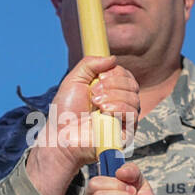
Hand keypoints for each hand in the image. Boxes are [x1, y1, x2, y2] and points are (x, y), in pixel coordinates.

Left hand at [26, 56, 138, 194]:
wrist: (60, 136)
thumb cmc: (65, 111)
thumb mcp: (74, 80)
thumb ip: (90, 64)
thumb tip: (113, 58)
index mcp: (111, 91)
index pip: (126, 75)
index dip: (115, 73)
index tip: (98, 77)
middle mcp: (121, 104)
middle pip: (132, 85)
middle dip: (113, 85)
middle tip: (94, 93)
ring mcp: (124, 119)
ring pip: (134, 98)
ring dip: (114, 97)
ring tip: (96, 103)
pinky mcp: (126, 133)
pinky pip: (133, 115)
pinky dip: (118, 109)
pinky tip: (103, 113)